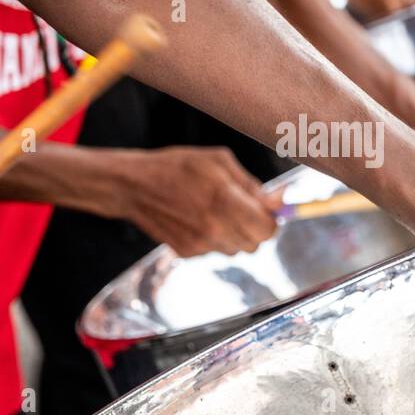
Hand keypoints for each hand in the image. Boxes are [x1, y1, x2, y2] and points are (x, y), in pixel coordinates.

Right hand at [97, 147, 280, 256]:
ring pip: (236, 250)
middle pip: (255, 244)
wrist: (135, 186)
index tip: (266, 211)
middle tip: (243, 210)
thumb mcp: (218, 161)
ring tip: (216, 211)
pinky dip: (214, 238)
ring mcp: (199, 244)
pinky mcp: (187, 253)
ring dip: (235, 234)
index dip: (271, 221)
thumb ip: (251, 185)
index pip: (267, 229)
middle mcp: (213, 227)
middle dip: (255, 228)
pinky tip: (198, 219)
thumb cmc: (178, 166)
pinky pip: (215, 251)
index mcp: (224, 200)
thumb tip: (280, 202)